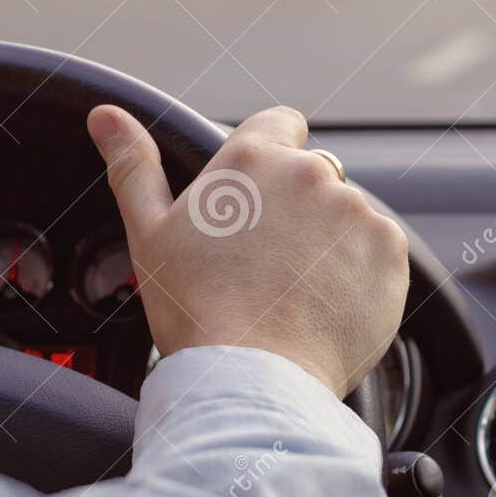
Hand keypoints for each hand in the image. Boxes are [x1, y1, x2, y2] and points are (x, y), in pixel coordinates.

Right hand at [85, 104, 408, 396]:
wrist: (253, 380)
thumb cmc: (195, 310)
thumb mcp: (150, 233)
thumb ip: (134, 166)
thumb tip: (106, 116)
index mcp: (253, 160)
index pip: (280, 124)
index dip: (271, 158)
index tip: (259, 198)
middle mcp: (311, 174)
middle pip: (314, 175)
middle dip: (297, 207)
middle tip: (267, 262)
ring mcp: (356, 212)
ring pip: (347, 215)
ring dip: (330, 240)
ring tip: (295, 290)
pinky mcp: (389, 252)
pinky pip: (379, 251)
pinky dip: (360, 272)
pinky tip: (325, 304)